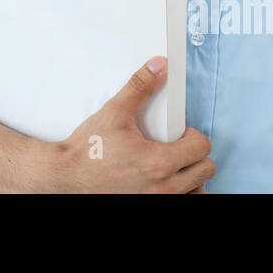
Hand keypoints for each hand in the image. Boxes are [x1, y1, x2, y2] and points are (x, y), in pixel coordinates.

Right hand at [48, 57, 213, 192]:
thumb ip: (139, 86)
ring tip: (173, 167)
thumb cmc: (88, 150)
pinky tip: (163, 181)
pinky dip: (180, 191)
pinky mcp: (148, 207)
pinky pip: (181, 201)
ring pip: (198, 192)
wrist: (66, 177)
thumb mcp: (114, 112)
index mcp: (159, 162)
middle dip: (196, 155)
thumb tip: (158, 66)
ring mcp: (157, 201)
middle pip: (206, 170)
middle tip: (178, 148)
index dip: (194, 136)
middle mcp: (163, 187)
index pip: (202, 148)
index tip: (180, 134)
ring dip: (191, 178)